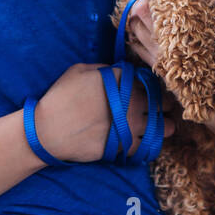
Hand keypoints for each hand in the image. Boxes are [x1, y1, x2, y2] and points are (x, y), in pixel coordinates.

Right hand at [32, 62, 177, 163]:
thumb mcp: (79, 70)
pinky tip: (150, 141)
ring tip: (166, 126)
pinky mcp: (124, 145)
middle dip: (165, 104)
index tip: (154, 89)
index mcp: (120, 80)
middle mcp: (130, 100)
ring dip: (167, 126)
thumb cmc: (59, 97)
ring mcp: (129, 125)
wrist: (47, 131)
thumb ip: (104, 68)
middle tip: (165, 107)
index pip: (149, 79)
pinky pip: (148, 146)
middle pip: (162, 101)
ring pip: (163, 126)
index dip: (154, 84)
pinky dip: (152, 144)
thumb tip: (119, 70)